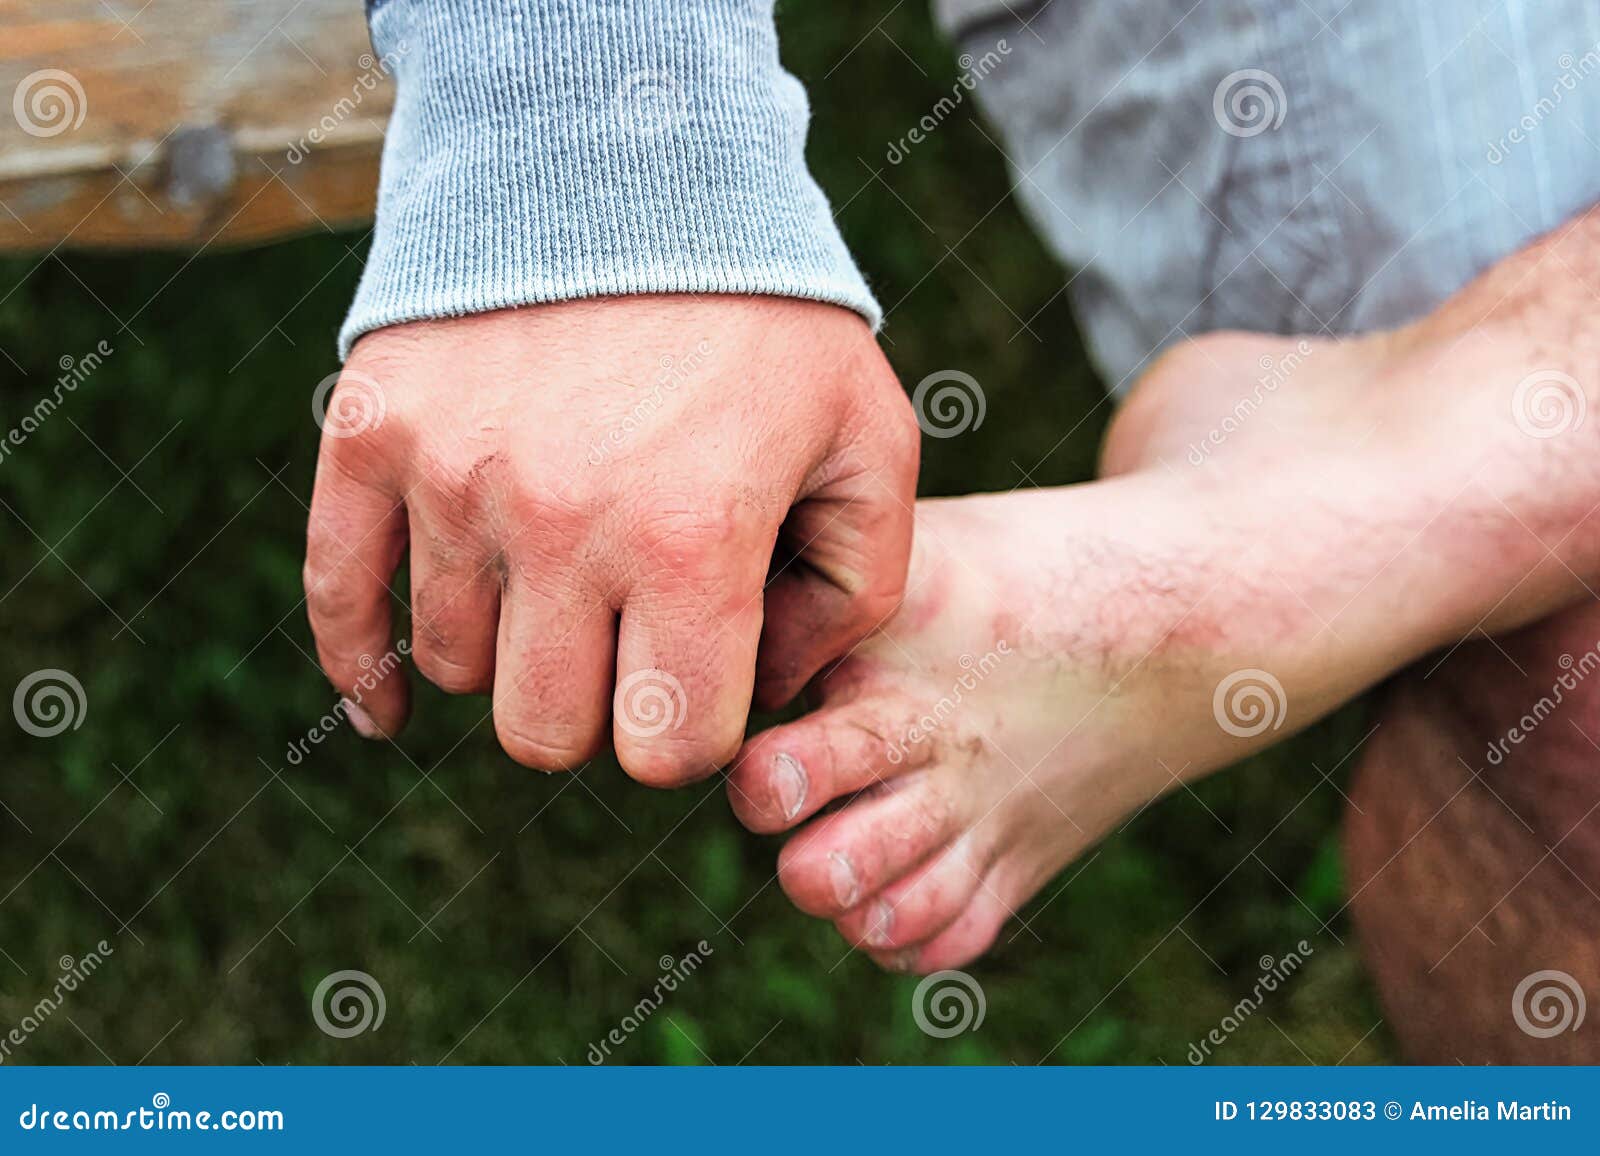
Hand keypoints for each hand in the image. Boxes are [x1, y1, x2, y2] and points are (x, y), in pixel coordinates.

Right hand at [303, 295, 918, 783]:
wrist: (635, 171)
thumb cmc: (768, 323)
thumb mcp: (870, 441)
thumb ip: (855, 589)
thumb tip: (773, 692)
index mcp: (692, 540)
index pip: (670, 745)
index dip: (695, 733)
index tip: (701, 682)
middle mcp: (562, 523)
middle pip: (549, 732)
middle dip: (598, 713)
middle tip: (625, 646)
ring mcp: (454, 479)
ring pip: (456, 668)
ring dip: (510, 653)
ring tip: (557, 582)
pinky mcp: (376, 435)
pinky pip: (339, 597)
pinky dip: (361, 664)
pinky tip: (386, 704)